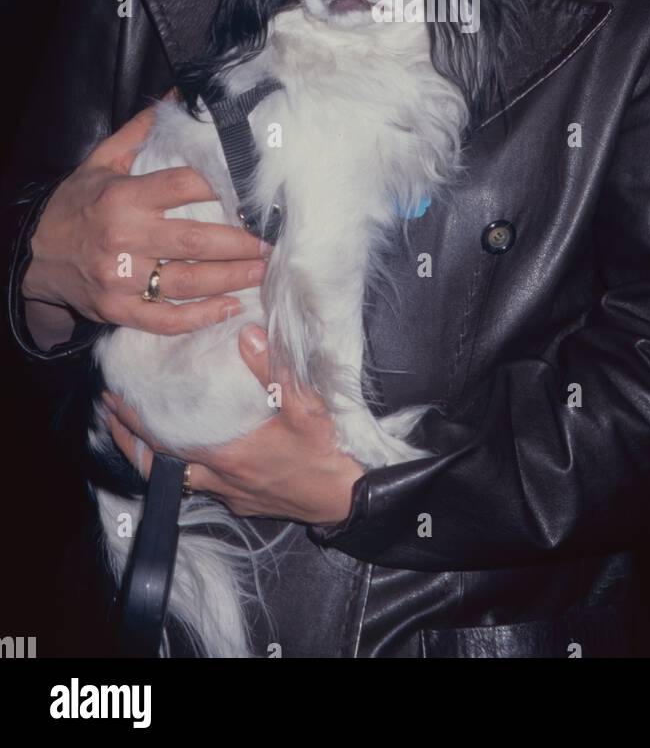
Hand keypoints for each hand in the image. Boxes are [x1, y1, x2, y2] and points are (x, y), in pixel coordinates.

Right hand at [22, 98, 270, 337]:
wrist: (33, 255)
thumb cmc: (76, 203)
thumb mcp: (101, 161)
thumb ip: (141, 130)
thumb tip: (180, 94)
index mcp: (124, 198)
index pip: (182, 186)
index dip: (221, 186)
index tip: (256, 189)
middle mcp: (125, 239)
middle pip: (194, 242)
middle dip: (240, 243)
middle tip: (273, 240)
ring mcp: (122, 279)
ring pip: (188, 283)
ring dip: (232, 279)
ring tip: (264, 271)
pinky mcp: (118, 310)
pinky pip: (164, 319)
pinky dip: (199, 318)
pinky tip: (228, 307)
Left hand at [101, 324, 366, 523]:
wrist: (351, 500)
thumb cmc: (329, 454)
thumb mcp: (308, 407)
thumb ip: (275, 370)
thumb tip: (246, 334)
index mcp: (229, 455)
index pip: (165, 440)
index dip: (134, 422)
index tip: (112, 400)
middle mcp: (222, 479)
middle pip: (160, 467)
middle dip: (132, 443)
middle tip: (112, 417)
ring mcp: (232, 494)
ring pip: (180, 478)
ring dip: (158, 456)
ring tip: (144, 432)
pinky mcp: (246, 501)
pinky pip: (203, 484)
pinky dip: (186, 467)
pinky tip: (195, 450)